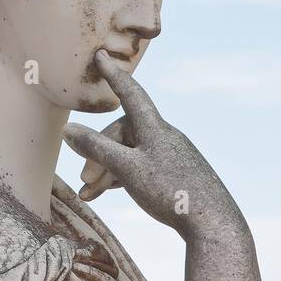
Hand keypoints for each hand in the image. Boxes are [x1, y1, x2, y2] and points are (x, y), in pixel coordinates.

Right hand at [62, 50, 244, 240]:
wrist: (212, 224)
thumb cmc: (170, 192)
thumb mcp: (127, 169)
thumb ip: (96, 149)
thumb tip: (68, 130)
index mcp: (154, 127)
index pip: (129, 93)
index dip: (113, 75)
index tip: (101, 56)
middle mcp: (163, 136)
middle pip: (121, 134)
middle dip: (98, 153)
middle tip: (85, 178)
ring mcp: (169, 156)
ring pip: (127, 154)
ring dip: (104, 172)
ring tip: (88, 195)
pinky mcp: (172, 174)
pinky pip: (139, 169)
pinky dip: (119, 179)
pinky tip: (104, 194)